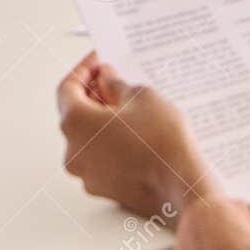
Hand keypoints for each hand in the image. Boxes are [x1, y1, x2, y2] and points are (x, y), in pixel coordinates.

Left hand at [57, 53, 218, 217]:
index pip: (67, 87)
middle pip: (74, 113)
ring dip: (102, 119)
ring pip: (87, 137)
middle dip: (93, 93)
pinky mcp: (102, 189)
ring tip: (127, 104)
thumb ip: (115, 83)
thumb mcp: (140, 96)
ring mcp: (86, 173)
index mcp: (75, 122)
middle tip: (114, 78)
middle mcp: (72, 150)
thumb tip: (106, 79)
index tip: (98, 60)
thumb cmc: (161, 141)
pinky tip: (132, 132)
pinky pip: (99, 157)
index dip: (84, 69)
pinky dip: (109, 141)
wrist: (182, 186)